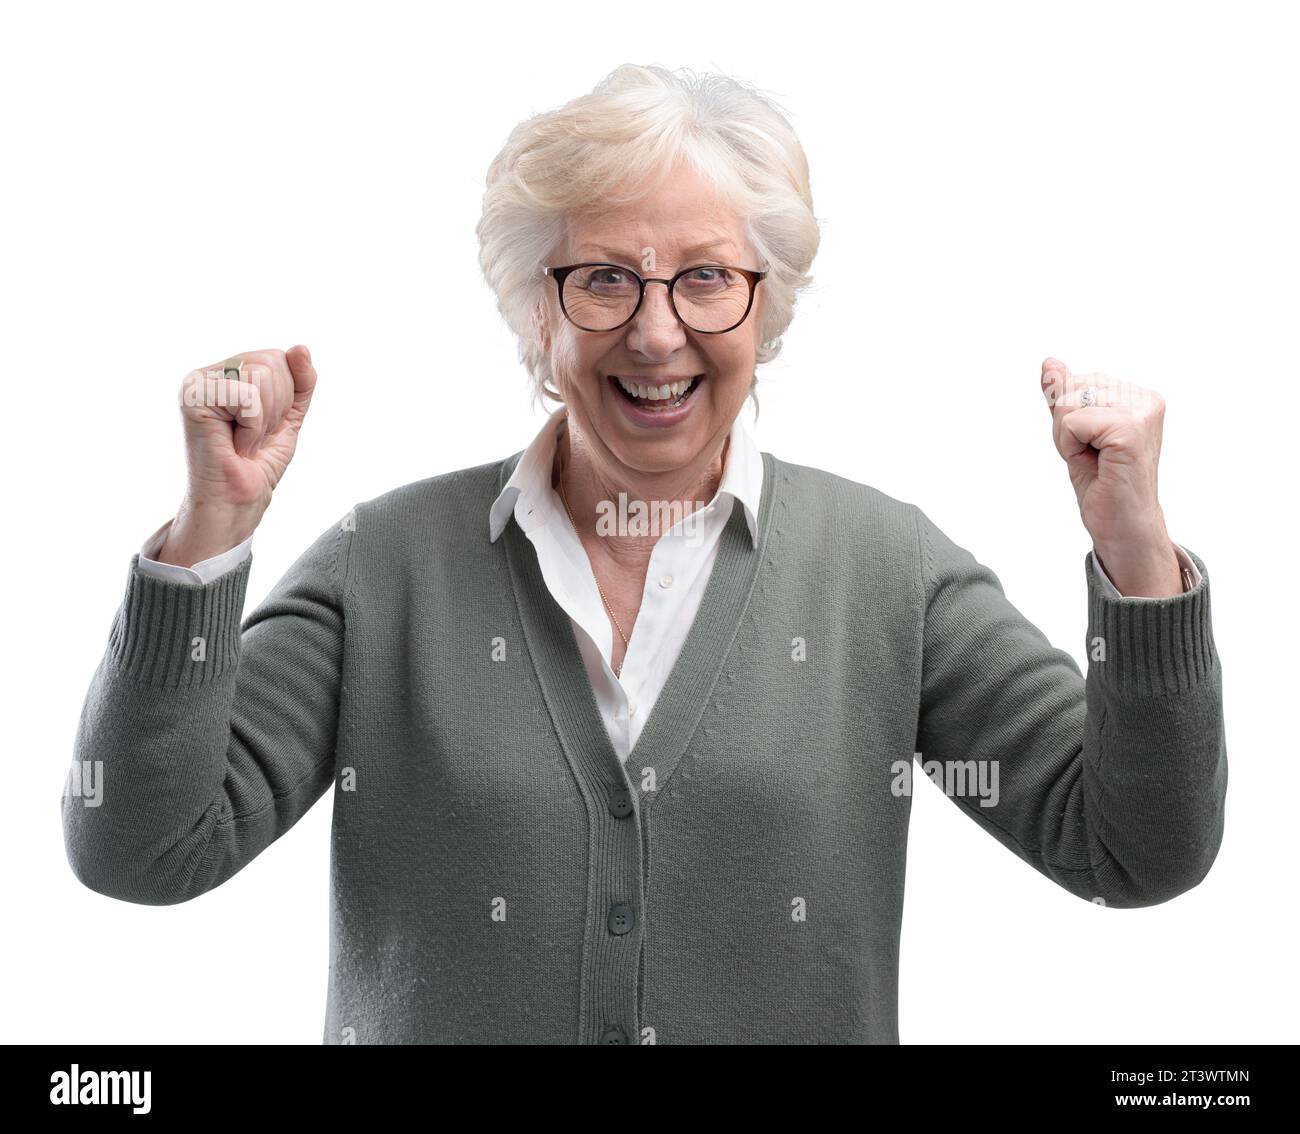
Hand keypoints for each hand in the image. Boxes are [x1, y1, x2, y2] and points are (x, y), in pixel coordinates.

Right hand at [157, 345, 317, 566]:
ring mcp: (196, 382)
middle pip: (272, 361)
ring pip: (262, 374)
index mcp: (229, 372)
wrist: (238, 500)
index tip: (265, 426)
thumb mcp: (290, 415)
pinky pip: (249, 396)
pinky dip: (253, 426)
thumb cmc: (259, 463)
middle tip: (253, 436)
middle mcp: (208, 372)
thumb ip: (300, 381)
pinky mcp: (192, 398)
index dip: (286, 397)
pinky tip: (234, 444)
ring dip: (264, 419)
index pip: (279, 357)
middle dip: (277, 407)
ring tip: (243, 439)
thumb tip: (300, 348)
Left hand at [1040, 357, 1181, 597]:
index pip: (1077, 381)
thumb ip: (1064, 396)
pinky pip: (1072, 422)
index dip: (1068, 417)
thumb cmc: (1102, 484)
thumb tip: (1049, 363)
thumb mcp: (1074, 432)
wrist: (1122, 527)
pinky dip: (1071, 447)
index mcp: (1139, 396)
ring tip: (1095, 461)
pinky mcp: (1131, 429)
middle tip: (1092, 456)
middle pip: (1071, 389)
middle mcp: (1146, 399)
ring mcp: (1142, 413)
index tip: (1091, 446)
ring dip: (1068, 438)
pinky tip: (1097, 465)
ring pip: (1069, 405)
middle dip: (1065, 427)